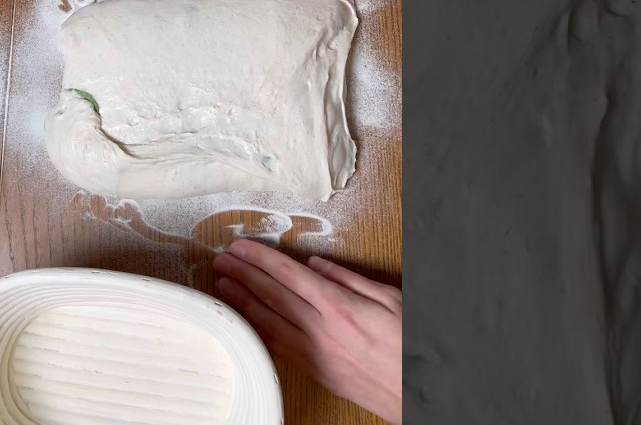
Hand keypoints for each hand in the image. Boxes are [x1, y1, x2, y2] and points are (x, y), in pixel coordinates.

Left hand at [213, 239, 402, 423]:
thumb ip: (349, 279)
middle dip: (244, 275)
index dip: (261, 259)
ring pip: (269, 322)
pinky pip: (279, 346)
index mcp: (339, 307)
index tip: (241, 248)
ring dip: (243, 301)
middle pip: (273, 295)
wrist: (418, 391)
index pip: (289, 275)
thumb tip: (316, 264)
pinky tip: (247, 319)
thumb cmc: (410, 344)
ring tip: (224, 285)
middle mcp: (322, 330)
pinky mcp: (316, 372)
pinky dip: (259, 328)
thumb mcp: (389, 298)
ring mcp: (316, 354)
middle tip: (222, 261)